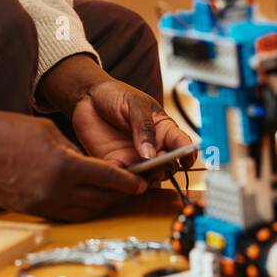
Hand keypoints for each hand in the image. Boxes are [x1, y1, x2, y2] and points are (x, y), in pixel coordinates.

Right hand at [0, 88, 145, 220]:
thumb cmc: (7, 130)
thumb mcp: (50, 133)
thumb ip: (75, 152)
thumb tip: (95, 166)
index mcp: (64, 167)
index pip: (108, 179)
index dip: (128, 182)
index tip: (141, 183)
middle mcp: (54, 191)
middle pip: (99, 200)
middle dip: (118, 195)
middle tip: (131, 189)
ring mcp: (40, 204)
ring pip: (83, 212)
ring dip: (100, 205)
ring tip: (111, 195)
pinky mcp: (29, 210)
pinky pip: (63, 214)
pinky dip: (79, 209)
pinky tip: (85, 199)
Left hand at [38, 53, 192, 171]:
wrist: (88, 96)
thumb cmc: (116, 95)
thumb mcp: (134, 105)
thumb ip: (144, 127)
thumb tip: (151, 154)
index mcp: (164, 130)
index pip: (182, 145)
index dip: (188, 155)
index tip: (185, 160)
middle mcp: (153, 148)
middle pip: (167, 166)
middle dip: (164, 169)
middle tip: (156, 165)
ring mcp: (134, 158)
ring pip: (146, 177)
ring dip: (145, 180)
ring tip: (139, 175)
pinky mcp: (115, 163)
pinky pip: (121, 178)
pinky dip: (122, 182)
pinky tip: (120, 177)